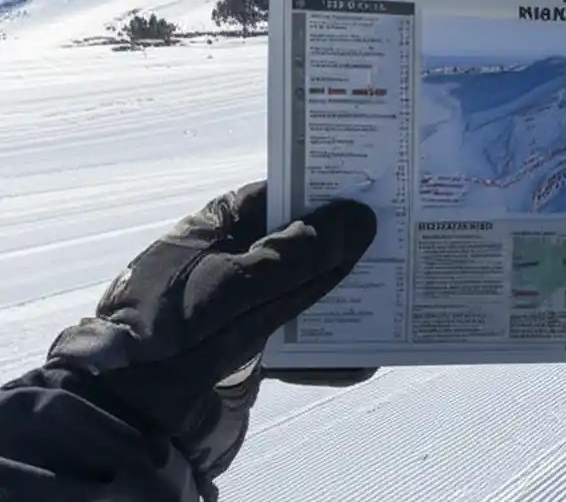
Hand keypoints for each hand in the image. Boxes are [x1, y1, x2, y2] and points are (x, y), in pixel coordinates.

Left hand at [46, 182, 376, 470]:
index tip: (374, 194)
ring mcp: (239, 306)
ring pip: (304, 295)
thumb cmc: (176, 331)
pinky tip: (362, 363)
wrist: (127, 411)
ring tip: (392, 308)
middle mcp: (230, 261)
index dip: (325, 193)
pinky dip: (327, 354)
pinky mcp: (247, 349)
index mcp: (217, 229)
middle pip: (300, 246)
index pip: (280, 196)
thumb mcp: (240, 284)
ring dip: (344, 305)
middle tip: (400, 247)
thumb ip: (301, 253)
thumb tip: (360, 218)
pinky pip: (297, 342)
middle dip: (346, 251)